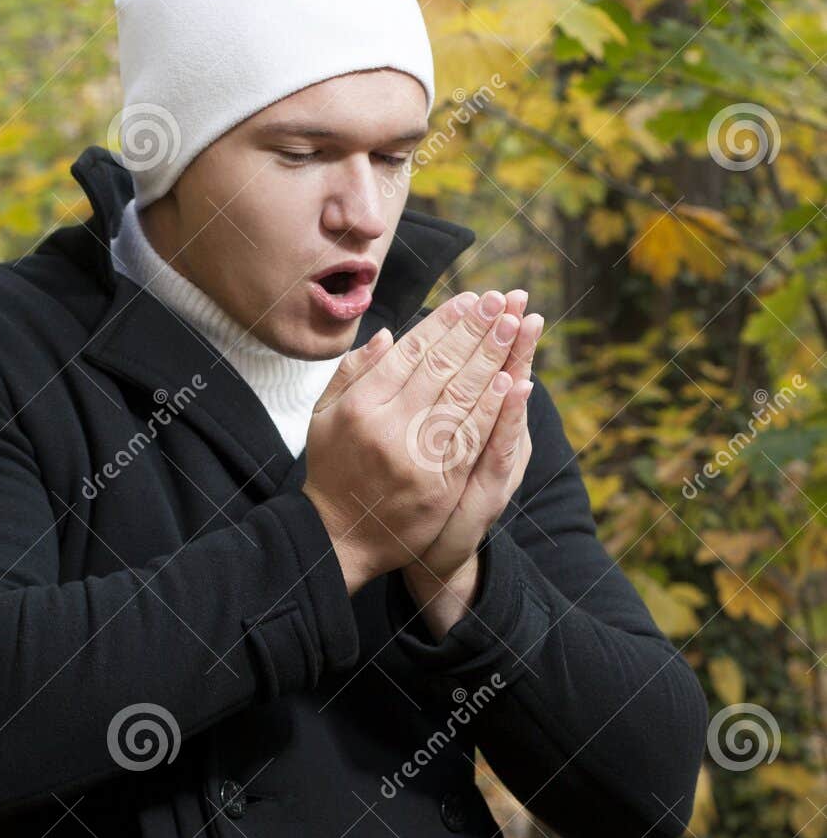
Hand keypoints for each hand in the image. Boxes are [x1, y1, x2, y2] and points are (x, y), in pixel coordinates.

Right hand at [303, 287, 528, 594]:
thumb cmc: (332, 470)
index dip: (443, 323)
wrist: (340, 538)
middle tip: (502, 300)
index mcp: (360, 406)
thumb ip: (353, 373)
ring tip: (514, 326)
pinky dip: (492, 408)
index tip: (469, 299)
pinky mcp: (438, 486)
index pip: (410, 353)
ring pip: (461, 397)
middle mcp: (387, 427)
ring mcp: (415, 458)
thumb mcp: (323, 417)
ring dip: (491, 359)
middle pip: (440, 368)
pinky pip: (471, 439)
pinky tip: (511, 380)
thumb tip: (389, 334)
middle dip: (475, 330)